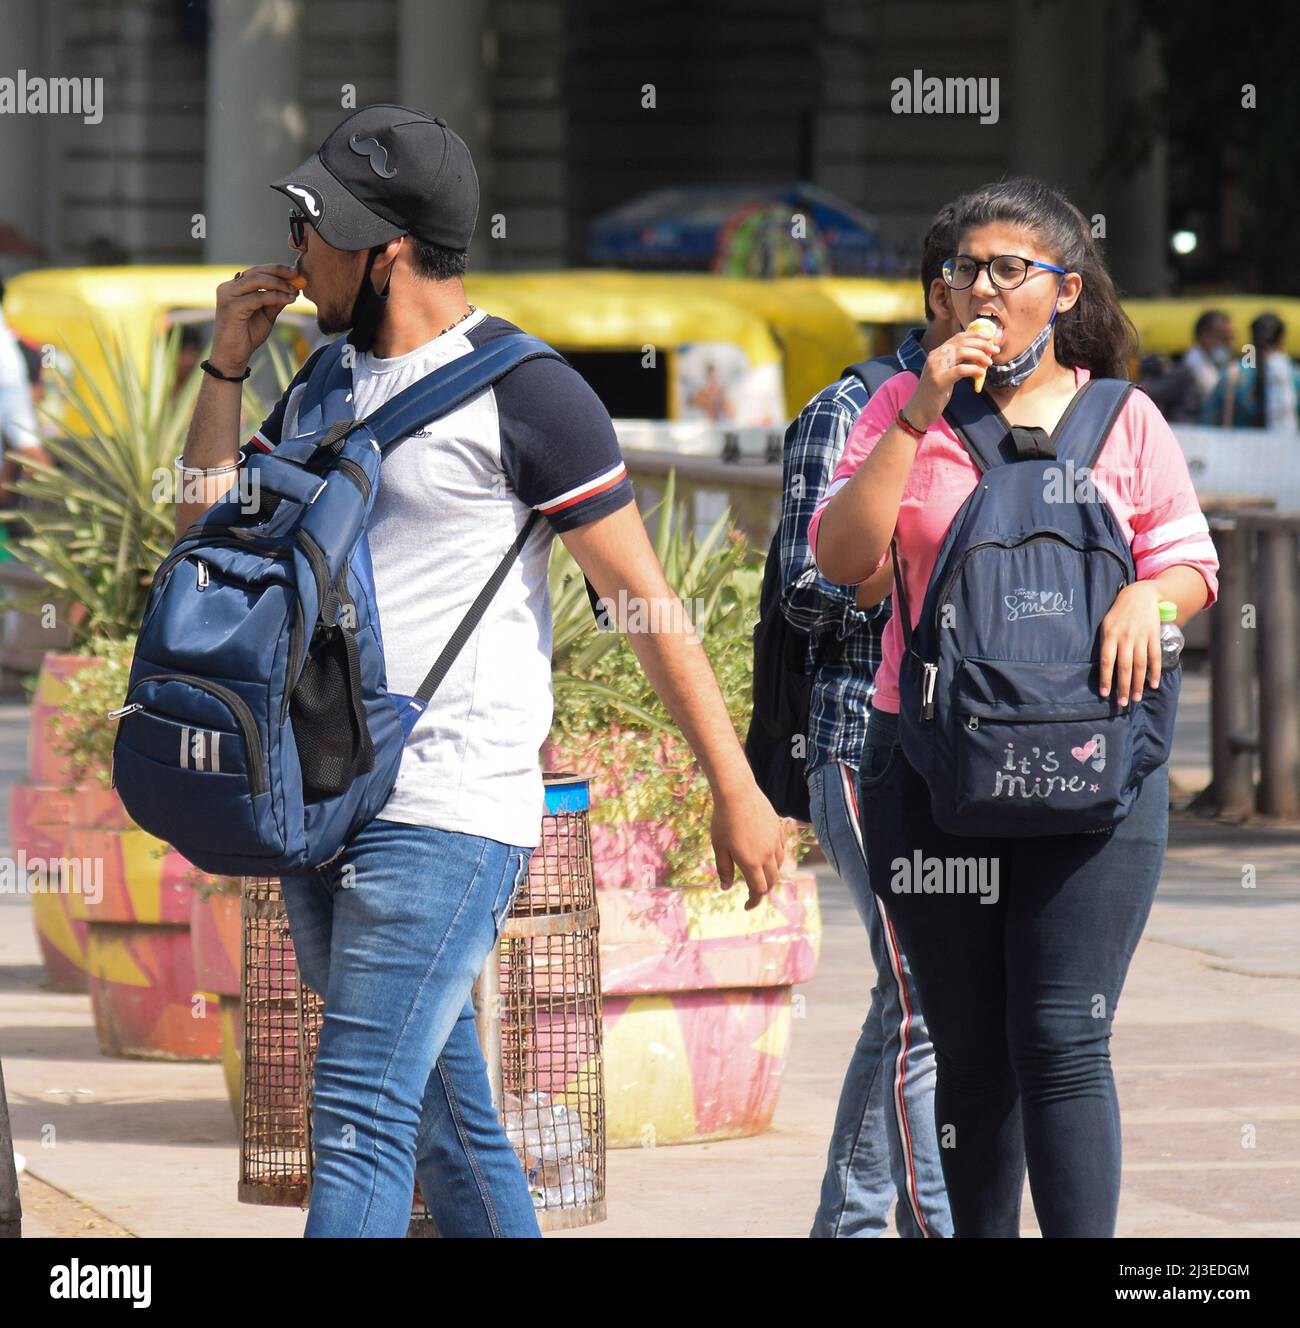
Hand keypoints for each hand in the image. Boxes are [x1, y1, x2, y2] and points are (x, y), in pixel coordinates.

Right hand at [210, 264, 300, 374]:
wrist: (232, 357)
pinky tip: (289, 300)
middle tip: (298, 275)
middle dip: (280, 272)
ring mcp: (228, 295)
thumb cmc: (247, 336)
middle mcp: (229, 287)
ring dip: (279, 284)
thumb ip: (275, 301)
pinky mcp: (231, 307)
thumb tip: (293, 289)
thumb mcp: (266, 315)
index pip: (257, 271)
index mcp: (234, 287)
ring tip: (294, 290)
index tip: (296, 272)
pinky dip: (275, 296)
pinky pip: (258, 297)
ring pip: (257, 280)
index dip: (277, 270)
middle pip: (257, 271)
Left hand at [710, 778, 787, 909]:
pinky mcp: (778, 829)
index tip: (747, 906)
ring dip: (771, 874)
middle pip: (771, 880)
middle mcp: (767, 854)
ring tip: (760, 874)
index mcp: (751, 862)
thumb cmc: (723, 820)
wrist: (737, 792)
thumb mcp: (719, 847)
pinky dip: (776, 859)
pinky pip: (781, 849)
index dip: (753, 901)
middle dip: (763, 890)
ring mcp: (775, 841)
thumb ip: (724, 869)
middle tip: (753, 892)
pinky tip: (767, 855)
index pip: (758, 890)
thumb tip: (726, 887)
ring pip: (779, 865)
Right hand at [906, 324, 999, 427]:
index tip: (990, 337)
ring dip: (980, 355)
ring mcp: (936, 367)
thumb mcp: (945, 373)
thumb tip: (979, 355)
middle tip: (995, 350)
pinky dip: (974, 369)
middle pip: (962, 342)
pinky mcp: (939, 380)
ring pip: (962, 352)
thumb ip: (956, 363)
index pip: (958, 337)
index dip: (976, 334)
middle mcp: (935, 356)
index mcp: (937, 353)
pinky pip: (961, 369)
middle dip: (982, 343)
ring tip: (989, 362)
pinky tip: (981, 374)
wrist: (918, 410)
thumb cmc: (934, 393)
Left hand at [1099, 580, 1161, 704]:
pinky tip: (1153, 684)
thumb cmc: (1118, 614)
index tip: (1105, 694)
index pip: (1106, 661)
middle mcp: (1125, 637)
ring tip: (1135, 698)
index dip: (1106, 679)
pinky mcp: (1154, 635)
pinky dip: (1154, 671)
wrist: (1140, 594)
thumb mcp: (1106, 625)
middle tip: (1121, 703)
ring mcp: (1141, 636)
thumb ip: (1105, 644)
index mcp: (1109, 635)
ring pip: (1140, 664)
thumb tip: (1103, 669)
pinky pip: (1154, 656)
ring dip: (1138, 684)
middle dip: (1122, 687)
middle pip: (1124, 666)